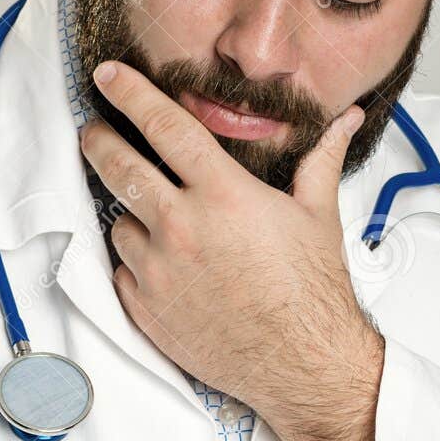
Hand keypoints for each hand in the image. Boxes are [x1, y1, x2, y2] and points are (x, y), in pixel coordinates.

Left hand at [80, 61, 384, 440]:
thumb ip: (320, 159)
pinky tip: (165, 266)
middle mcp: (182, 228)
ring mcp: (158, 271)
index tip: (108, 76)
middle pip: (119, 166)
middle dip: (100, 141)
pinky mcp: (146, 309)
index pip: (164, 126)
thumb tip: (344, 120)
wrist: (304, 364)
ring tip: (158, 222)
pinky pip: (123, 270)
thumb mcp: (318, 215)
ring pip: (119, 222)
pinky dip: (136, 262)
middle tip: (94, 131)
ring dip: (130, 215)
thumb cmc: (313, 292)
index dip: (131, 94)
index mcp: (223, 195)